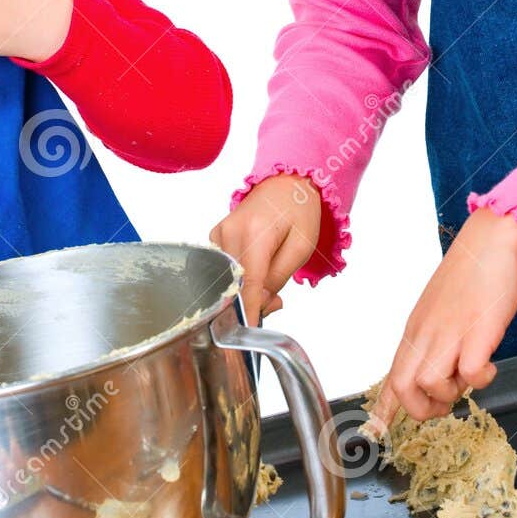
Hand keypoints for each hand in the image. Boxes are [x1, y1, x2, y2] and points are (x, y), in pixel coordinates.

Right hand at [209, 173, 321, 325]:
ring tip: (271, 281)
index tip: (246, 334)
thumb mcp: (301, 247)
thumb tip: (259, 302)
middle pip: (234, 284)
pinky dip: (240, 278)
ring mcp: (219, 234)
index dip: (247, 311)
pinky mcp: (215, 237)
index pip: (247, 283)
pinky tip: (257, 270)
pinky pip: (224, 269)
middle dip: (253, 301)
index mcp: (256, 232)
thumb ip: (278, 277)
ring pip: (227, 279)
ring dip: (247, 290)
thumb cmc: (299, 212)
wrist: (285, 183)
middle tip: (276, 300)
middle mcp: (230, 232)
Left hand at [364, 208, 516, 432]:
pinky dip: (482, 380)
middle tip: (449, 397)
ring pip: (429, 383)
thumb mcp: (440, 309)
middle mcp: (426, 332)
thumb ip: (434, 339)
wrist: (491, 238)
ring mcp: (450, 331)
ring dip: (452, 393)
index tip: (376, 429)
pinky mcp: (478, 329)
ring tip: (470, 374)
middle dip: (423, 408)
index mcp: (415, 330)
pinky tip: (491, 364)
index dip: (383, 407)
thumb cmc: (470, 274)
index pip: (392, 375)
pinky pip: (471, 373)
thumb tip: (439, 370)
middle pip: (403, 387)